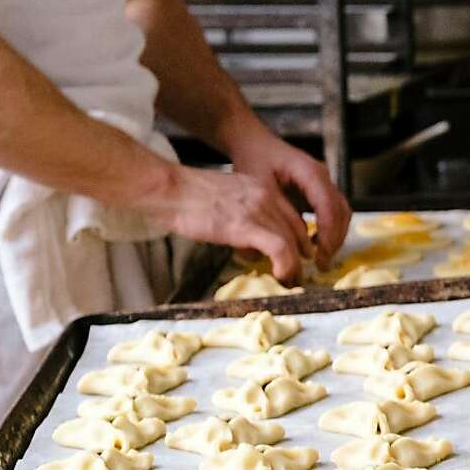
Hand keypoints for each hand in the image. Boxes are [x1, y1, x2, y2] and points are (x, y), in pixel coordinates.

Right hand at [142, 163, 320, 283]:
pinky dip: (285, 264)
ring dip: (294, 266)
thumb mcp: (224, 199)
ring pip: (291, 240)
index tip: (297, 255)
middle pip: (297, 229)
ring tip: (290, 282)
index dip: (298, 239)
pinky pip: (279, 247)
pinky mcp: (247, 225)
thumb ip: (241, 214)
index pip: (292, 215)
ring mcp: (258, 209)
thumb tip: (247, 239)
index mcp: (260, 187)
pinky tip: (281, 275)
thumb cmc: (185, 197)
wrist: (169, 190)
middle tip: (297, 274)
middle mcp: (266, 195)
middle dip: (300, 254)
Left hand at [224, 126, 350, 266]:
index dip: (328, 232)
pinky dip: (329, 229)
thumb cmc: (254, 159)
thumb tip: (283, 244)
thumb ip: (272, 212)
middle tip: (322, 264)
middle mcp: (322, 175)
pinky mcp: (319, 189)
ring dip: (334, 236)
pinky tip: (315, 244)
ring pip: (341, 212)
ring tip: (320, 258)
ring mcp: (324, 181)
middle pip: (341, 211)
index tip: (321, 255)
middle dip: (335, 239)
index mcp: (309, 172)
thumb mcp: (257, 185)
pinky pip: (333, 211)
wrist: (254, 142)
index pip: (328, 205)